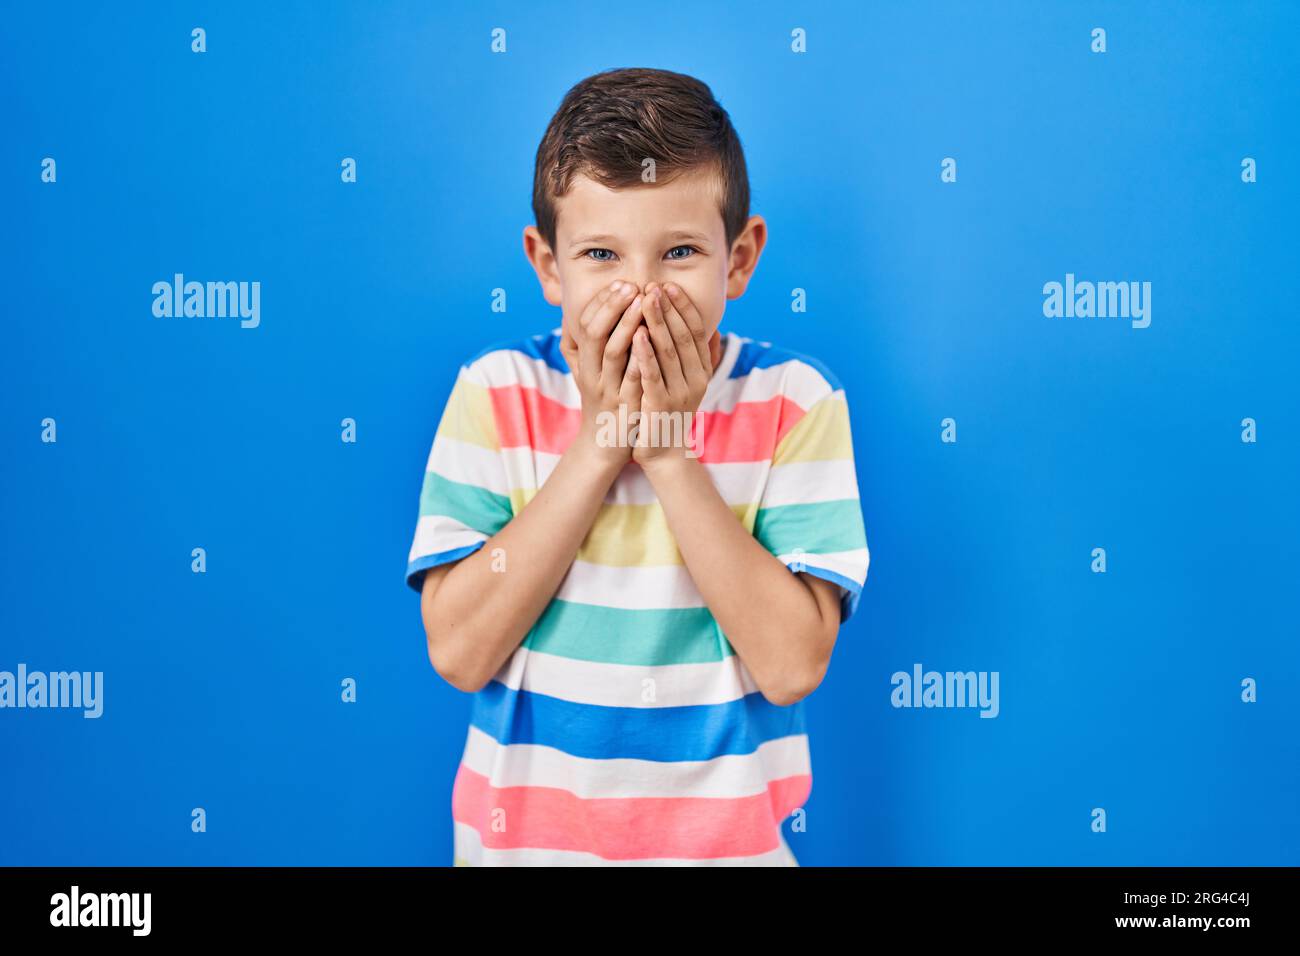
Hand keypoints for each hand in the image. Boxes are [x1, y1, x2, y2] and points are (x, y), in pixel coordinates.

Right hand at [560, 280, 645, 465]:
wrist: (604, 446)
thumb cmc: (602, 401)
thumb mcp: (587, 371)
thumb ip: (581, 345)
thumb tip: (571, 313)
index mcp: (584, 363)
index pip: (585, 325)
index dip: (600, 303)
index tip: (619, 283)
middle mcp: (591, 374)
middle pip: (595, 334)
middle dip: (612, 307)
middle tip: (631, 286)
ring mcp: (607, 391)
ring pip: (613, 353)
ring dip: (626, 325)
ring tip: (642, 303)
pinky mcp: (625, 407)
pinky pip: (632, 379)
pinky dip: (641, 358)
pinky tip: (651, 340)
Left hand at [631, 281, 713, 465]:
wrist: (663, 453)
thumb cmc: (668, 410)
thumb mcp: (686, 381)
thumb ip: (696, 356)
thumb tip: (712, 328)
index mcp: (702, 370)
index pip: (696, 331)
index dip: (684, 307)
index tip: (669, 286)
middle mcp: (696, 380)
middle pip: (682, 337)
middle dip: (668, 309)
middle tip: (654, 285)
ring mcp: (680, 394)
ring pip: (669, 352)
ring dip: (657, 323)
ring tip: (645, 300)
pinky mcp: (661, 407)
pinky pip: (653, 375)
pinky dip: (645, 354)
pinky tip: (636, 334)